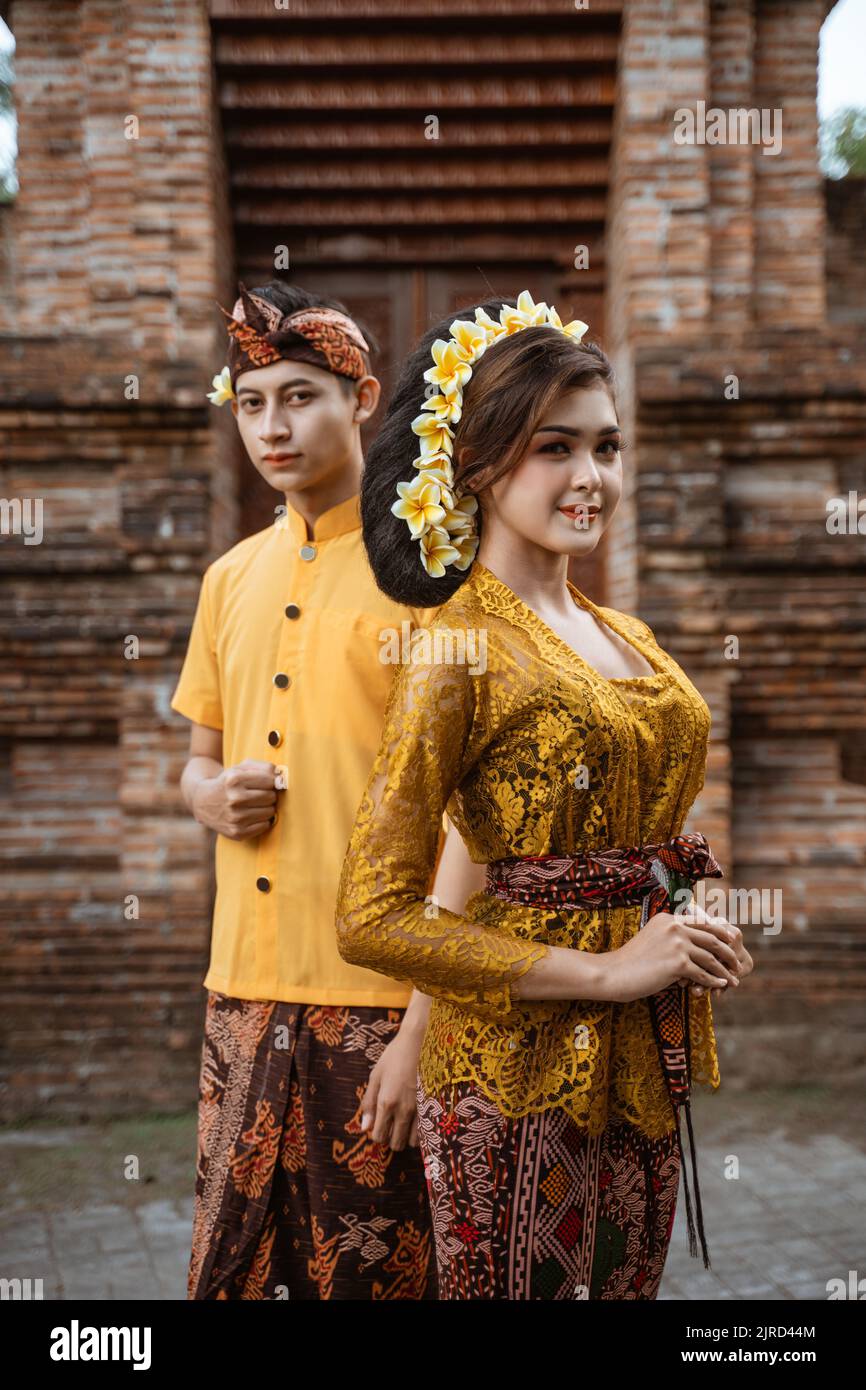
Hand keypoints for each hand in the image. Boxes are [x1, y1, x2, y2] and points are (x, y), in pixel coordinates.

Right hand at [192, 758, 278, 838]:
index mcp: (235, 779)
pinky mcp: (237, 832)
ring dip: (266, 808)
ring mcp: (235, 817)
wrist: (202, 802)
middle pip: (271, 797)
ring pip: (270, 812)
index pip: (270, 780)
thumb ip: (263, 767)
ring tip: (253, 805)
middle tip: (258, 795)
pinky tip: (251, 815)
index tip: (265, 783)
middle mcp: (234, 799)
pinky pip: (265, 826)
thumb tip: (281, 776)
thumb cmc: (228, 783)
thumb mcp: (240, 768)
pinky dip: (262, 821)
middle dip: (268, 795)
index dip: (271, 782)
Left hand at [360, 1027, 424, 1150]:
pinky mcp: (433, 1106)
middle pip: (395, 1143)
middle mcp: (404, 1111)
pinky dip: (420, 1131)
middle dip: (391, 1138)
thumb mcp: (376, 1076)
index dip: (376, 1134)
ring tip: (404, 1121)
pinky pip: (426, 1132)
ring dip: (406, 1136)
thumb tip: (364, 1127)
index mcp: (387, 1103)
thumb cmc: (395, 1056)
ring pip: (412, 1141)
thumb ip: (368, 1103)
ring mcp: (421, 1109)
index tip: (379, 1124)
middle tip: (391, 1124)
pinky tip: (416, 1119)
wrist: (420, 1041)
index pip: (379, 1136)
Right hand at [603, 902, 742, 1003]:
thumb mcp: (653, 939)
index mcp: (669, 918)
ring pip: (711, 958)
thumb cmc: (631, 960)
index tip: (731, 942)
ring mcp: (677, 944)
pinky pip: (703, 973)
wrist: (614, 973)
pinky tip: (721, 985)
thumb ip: (672, 937)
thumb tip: (694, 947)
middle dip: (728, 953)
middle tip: (738, 963)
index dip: (720, 933)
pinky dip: (714, 981)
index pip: (702, 923)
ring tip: (734, 979)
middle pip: (712, 939)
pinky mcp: (677, 963)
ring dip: (725, 970)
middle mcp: (675, 927)